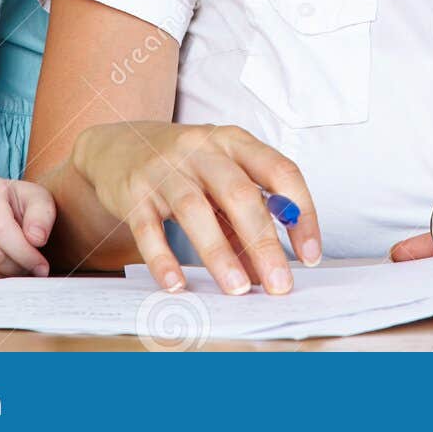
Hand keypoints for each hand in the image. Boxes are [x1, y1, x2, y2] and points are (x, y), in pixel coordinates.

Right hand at [73, 120, 321, 295]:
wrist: (121, 146)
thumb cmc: (186, 168)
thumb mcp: (221, 180)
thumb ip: (244, 220)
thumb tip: (266, 271)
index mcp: (235, 142)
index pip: (280, 171)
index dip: (301, 212)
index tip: (310, 254)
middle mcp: (203, 148)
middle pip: (239, 193)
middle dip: (263, 242)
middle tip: (279, 283)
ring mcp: (166, 168)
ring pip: (195, 210)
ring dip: (220, 253)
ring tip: (237, 290)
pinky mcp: (134, 192)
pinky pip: (149, 228)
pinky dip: (163, 258)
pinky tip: (177, 285)